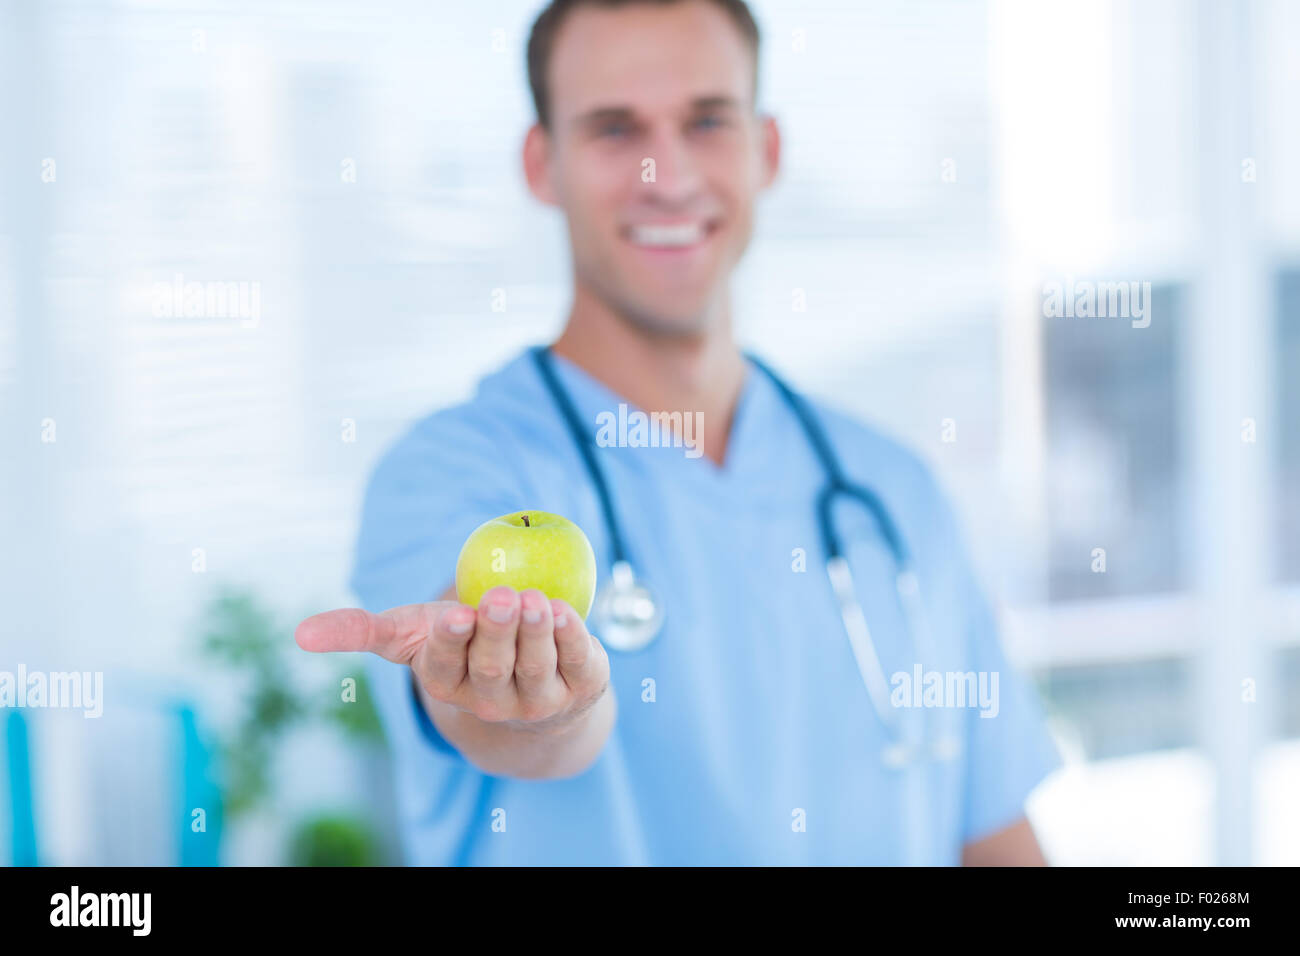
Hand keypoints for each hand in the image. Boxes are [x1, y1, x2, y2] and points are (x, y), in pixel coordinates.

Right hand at [295, 585, 610, 730]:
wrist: (532, 685)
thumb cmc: (463, 645)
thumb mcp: (413, 635)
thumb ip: (362, 630)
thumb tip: (299, 633)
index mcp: (448, 684)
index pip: (445, 666)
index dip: (452, 641)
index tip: (456, 614)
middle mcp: (492, 701)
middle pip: (493, 666)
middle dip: (498, 631)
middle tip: (504, 596)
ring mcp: (538, 702)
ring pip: (536, 667)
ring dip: (537, 633)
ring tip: (536, 600)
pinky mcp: (581, 690)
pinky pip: (577, 664)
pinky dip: (573, 638)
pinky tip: (565, 612)